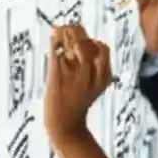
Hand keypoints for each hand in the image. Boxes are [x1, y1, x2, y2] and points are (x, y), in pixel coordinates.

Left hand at [45, 25, 111, 142]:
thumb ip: (92, 68)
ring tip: (59, 34)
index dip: (91, 41)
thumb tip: (82, 45)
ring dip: (66, 34)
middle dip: (78, 33)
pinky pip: (58, 51)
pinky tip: (53, 36)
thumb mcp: (94, 87)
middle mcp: (91, 73)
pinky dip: (55, 40)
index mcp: (104, 76)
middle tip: (68, 33)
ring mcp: (75, 74)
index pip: (102, 48)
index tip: (80, 41)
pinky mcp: (58, 76)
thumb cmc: (77, 104)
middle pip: (88, 42)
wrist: (65, 124)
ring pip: (75, 43)